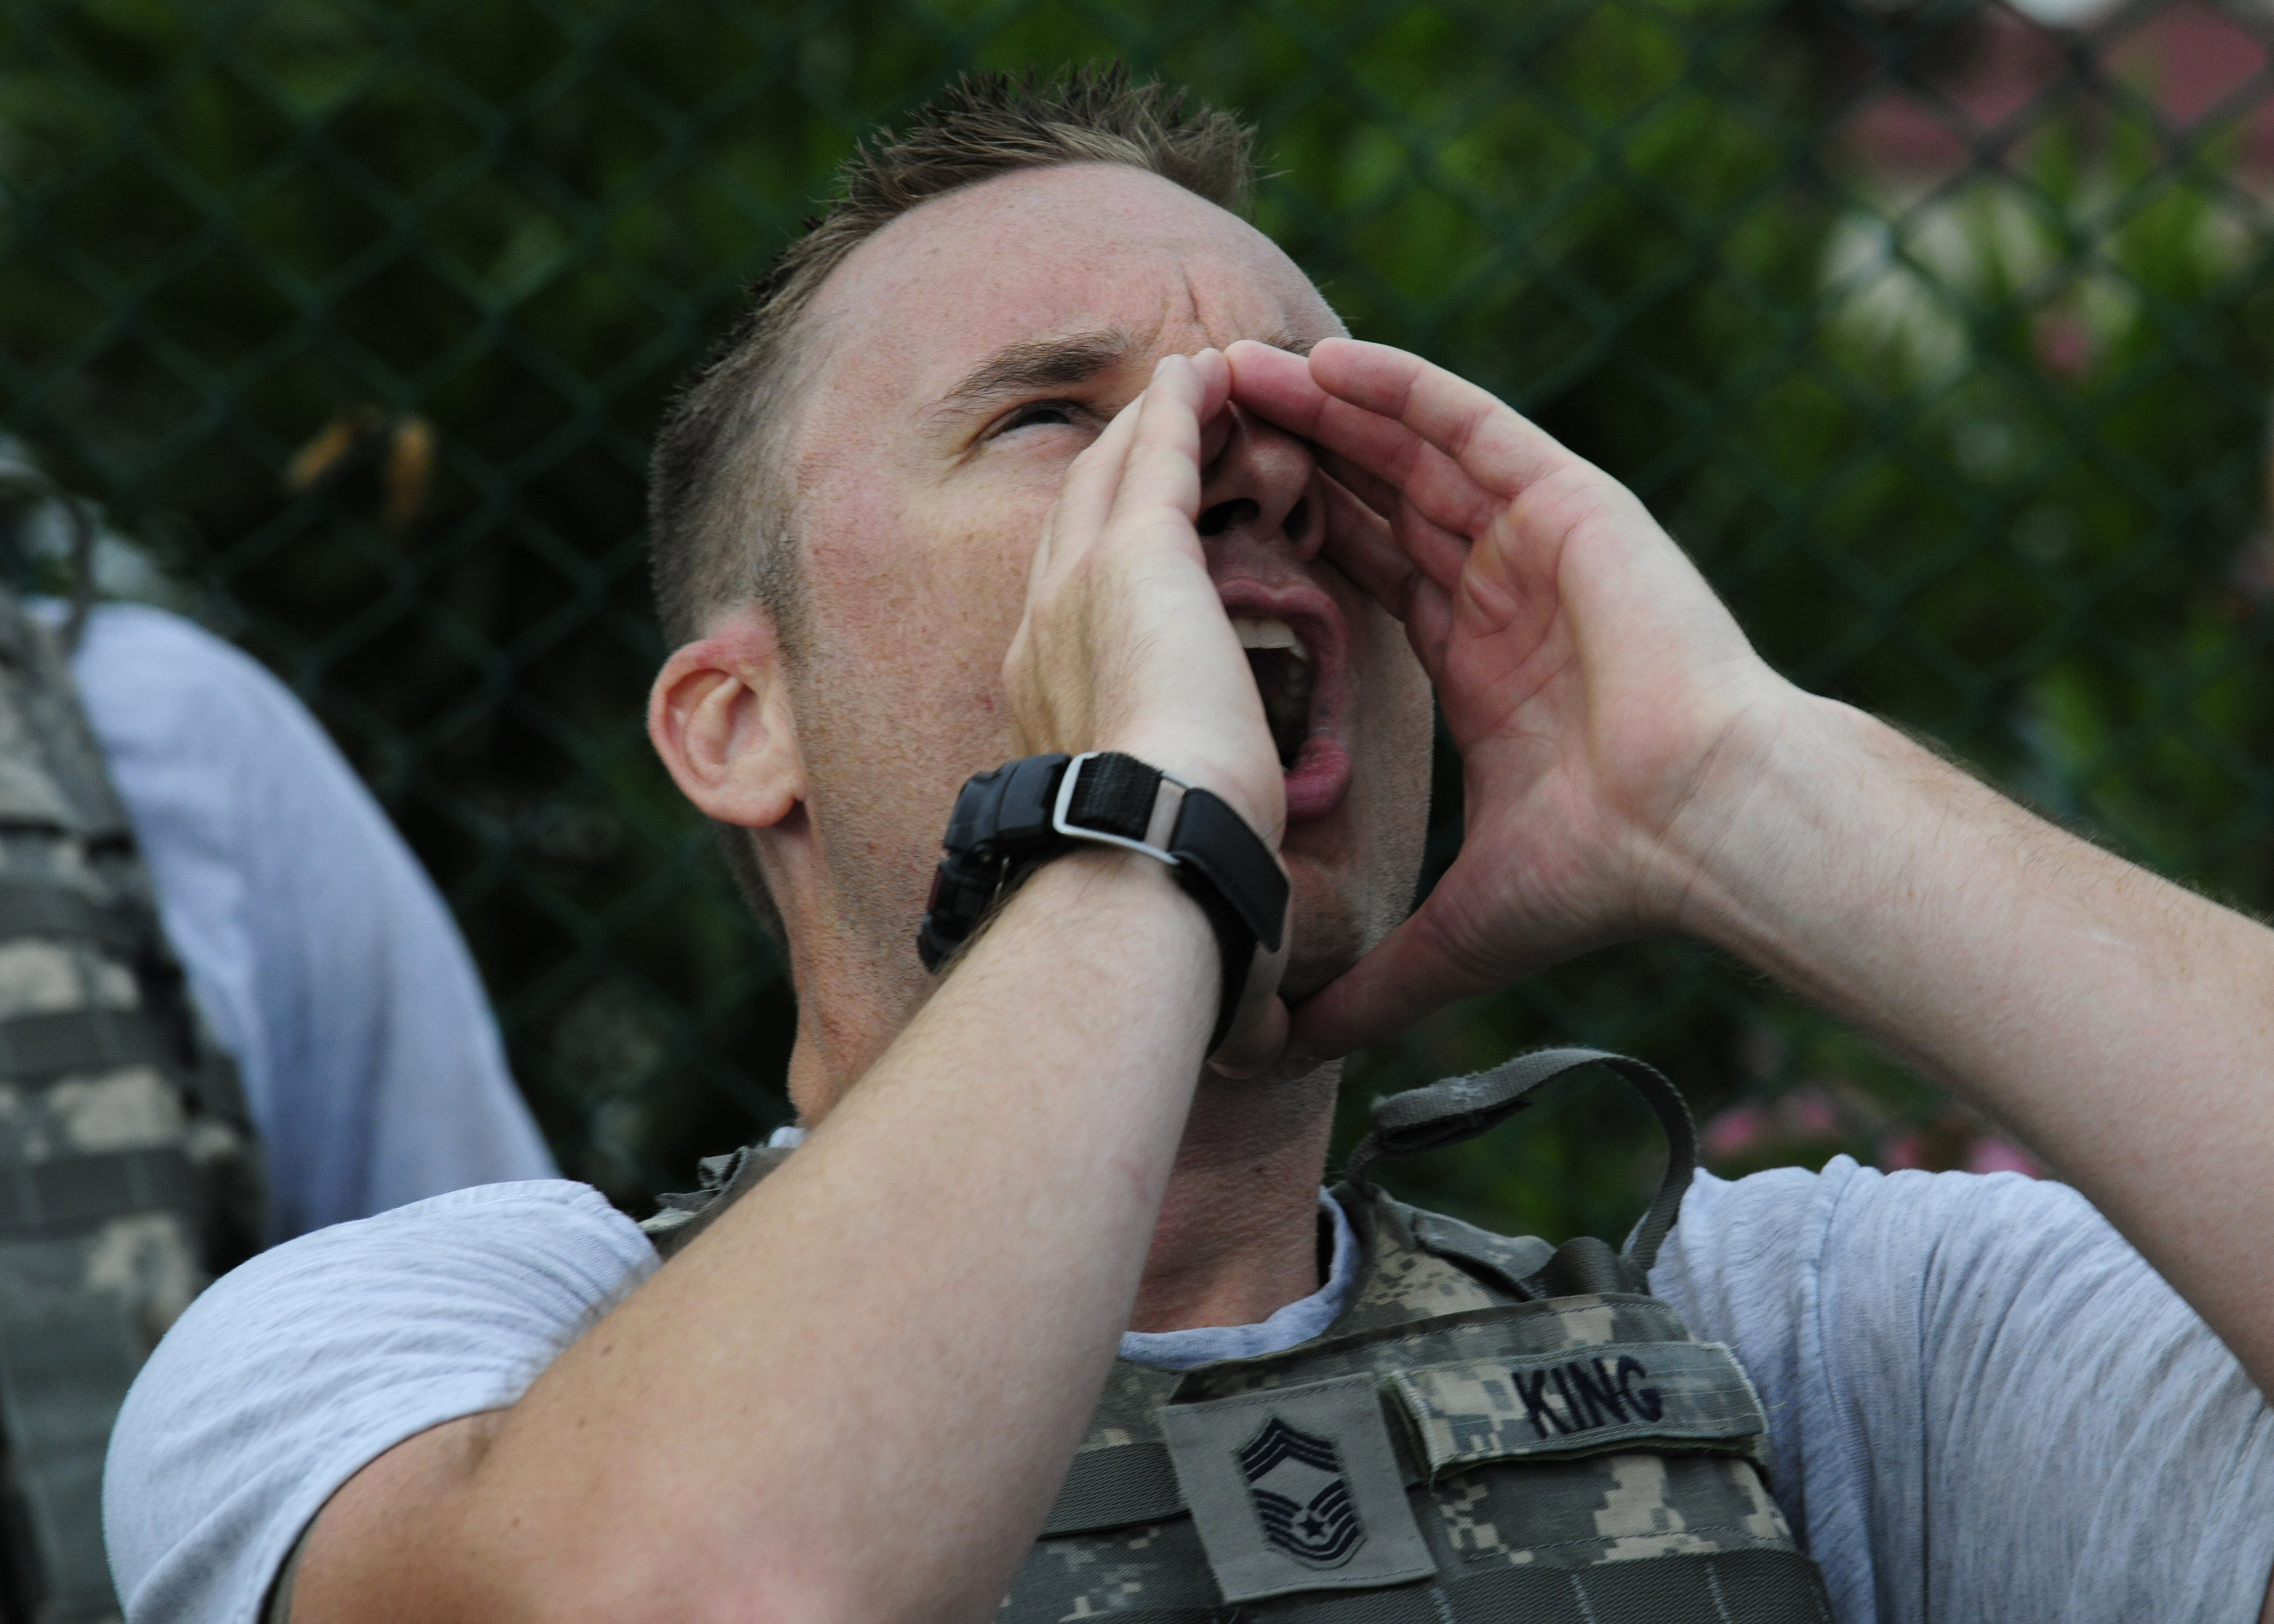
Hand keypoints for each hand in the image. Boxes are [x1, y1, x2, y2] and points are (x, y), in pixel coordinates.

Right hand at [1004, 349, 1290, 1063]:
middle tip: (1185, 424)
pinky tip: (1212, 373)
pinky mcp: (1133, 557)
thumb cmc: (1157, 904)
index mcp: (1060, 703)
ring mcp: (1079, 587)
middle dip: (1133, 468)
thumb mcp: (1164, 886)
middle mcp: (1049, 632)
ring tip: (1208, 382)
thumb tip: (1260, 1036)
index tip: (1163, 537)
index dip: (1124, 555)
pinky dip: (1185, 409)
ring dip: (1162, 425)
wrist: (1148, 869)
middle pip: (1086, 518)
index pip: (1088, 603)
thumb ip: (1185, 893)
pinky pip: (1158, 451)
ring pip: (1118, 473)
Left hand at [1227, 337, 1797, 1060]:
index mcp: (1477, 661)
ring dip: (1324, 410)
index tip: (1208, 519)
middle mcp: (1502, 589)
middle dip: (1294, 460)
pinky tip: (1324, 360)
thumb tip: (1289, 1054)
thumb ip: (1374, 981)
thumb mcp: (1456, 930)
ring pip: (1409, 452)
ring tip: (1232, 371)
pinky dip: (1399, 389)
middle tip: (1199, 420)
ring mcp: (1537, 539)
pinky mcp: (1571, 502)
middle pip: (1377, 501)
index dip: (1293, 545)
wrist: (1705, 831)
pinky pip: (1470, 426)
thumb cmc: (1603, 875)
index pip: (1368, 580)